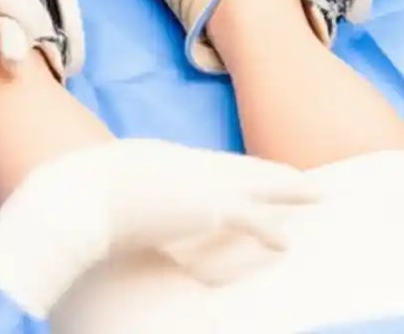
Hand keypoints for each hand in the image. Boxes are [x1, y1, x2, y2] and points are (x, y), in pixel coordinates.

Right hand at [0, 140, 318, 315]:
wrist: (85, 190)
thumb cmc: (92, 189)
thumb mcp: (119, 181)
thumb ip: (138, 188)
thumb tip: (138, 204)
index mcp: (175, 159)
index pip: (226, 164)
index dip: (252, 171)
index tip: (273, 174)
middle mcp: (195, 165)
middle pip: (251, 168)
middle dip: (282, 176)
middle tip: (313, 183)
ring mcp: (204, 183)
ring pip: (262, 185)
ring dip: (292, 191)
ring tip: (318, 197)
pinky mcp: (207, 208)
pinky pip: (251, 219)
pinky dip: (270, 231)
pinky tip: (286, 243)